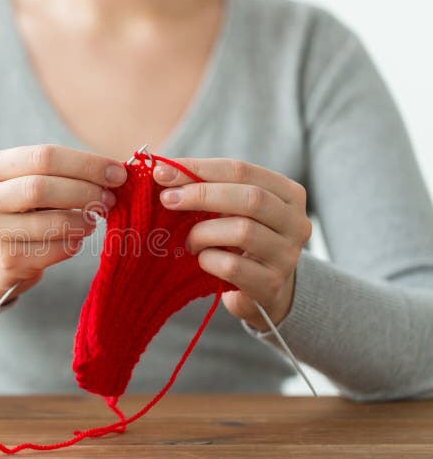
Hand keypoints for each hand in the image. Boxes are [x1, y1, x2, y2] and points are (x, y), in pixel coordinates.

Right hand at [0, 144, 127, 302]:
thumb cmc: (18, 213)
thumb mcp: (25, 184)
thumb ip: (61, 174)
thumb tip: (114, 172)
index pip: (43, 156)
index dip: (85, 164)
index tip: (117, 173)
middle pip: (41, 187)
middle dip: (85, 191)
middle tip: (110, 198)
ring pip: (51, 223)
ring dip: (83, 220)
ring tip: (94, 220)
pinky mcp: (6, 263)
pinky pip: (54, 250)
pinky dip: (74, 243)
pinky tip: (76, 238)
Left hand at [153, 158, 311, 329]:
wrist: (263, 290)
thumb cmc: (241, 241)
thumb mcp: (232, 210)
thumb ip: (209, 189)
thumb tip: (164, 171)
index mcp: (288, 193)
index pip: (242, 171)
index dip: (200, 169)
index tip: (163, 172)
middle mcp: (296, 222)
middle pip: (251, 198)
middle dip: (201, 194)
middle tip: (167, 199)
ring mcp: (287, 255)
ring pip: (243, 231)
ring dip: (203, 232)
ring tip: (189, 241)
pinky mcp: (270, 284)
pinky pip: (232, 266)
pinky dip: (208, 260)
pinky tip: (202, 260)